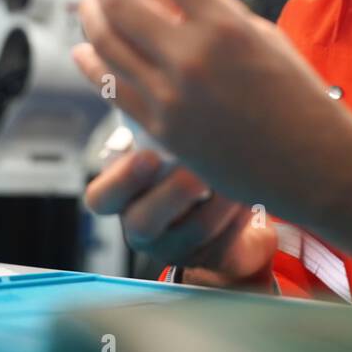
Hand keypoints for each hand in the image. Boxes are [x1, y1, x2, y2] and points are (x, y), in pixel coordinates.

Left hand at [70, 0, 351, 214]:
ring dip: (90, 12)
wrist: (314, 164)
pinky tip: (86, 48)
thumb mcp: (260, 34)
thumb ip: (209, 8)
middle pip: (116, 1)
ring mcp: (171, 97)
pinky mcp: (161, 130)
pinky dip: (92, 60)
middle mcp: (191, 59)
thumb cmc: (298, 95)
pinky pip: (110, 86)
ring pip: (104, 43)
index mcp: (223, 24)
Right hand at [86, 147, 277, 284]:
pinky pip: (226, 241)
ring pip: (195, 229)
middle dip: (174, 194)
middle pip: (141, 223)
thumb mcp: (163, 146)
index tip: (149, 157)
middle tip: (197, 171)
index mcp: (121, 197)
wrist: (219, 206)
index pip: (101, 199)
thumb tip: (151, 93)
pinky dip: (241, 211)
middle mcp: (141, 226)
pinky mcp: (210, 258)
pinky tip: (250, 187)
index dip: (122, 181)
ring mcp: (175, 247)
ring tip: (238, 167)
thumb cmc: (183, 162)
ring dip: (220, 196)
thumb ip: (153, 129)